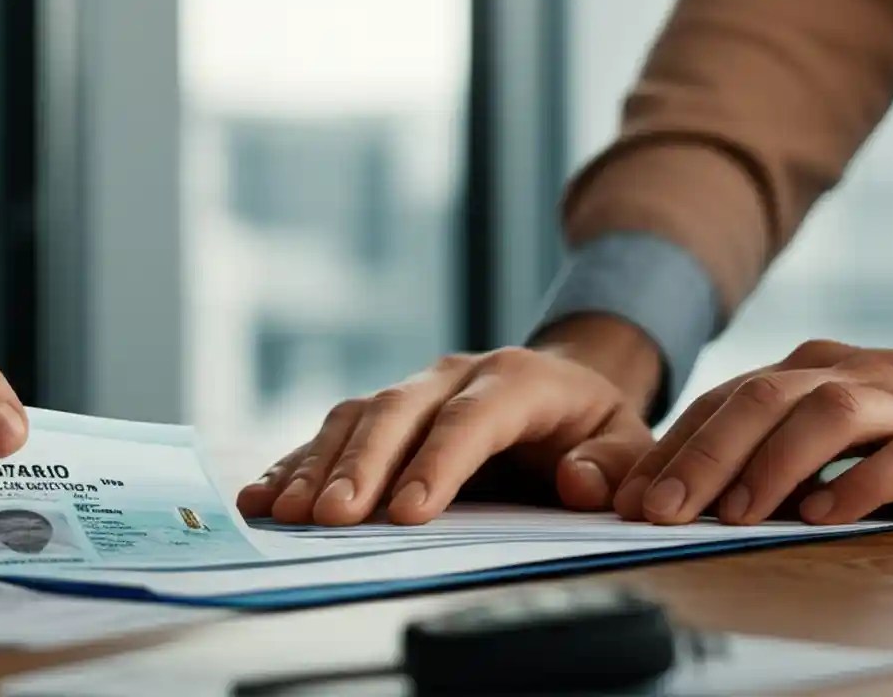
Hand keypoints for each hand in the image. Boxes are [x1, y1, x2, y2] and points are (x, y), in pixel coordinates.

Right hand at [236, 319, 659, 525]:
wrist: (560, 389)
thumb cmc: (593, 428)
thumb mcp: (629, 443)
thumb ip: (615, 464)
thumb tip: (580, 482)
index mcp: (516, 379)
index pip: (471, 420)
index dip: (439, 464)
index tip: (409, 514)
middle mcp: (452, 375)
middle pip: (398, 412)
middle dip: (360, 466)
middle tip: (329, 517)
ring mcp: (412, 389)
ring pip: (355, 417)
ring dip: (317, 465)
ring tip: (285, 511)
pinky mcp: (383, 411)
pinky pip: (333, 431)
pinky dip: (296, 462)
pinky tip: (263, 493)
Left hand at [614, 339, 892, 525]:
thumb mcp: (828, 433)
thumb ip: (766, 448)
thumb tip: (678, 494)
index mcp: (813, 369)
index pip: (724, 400)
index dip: (671, 447)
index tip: (629, 497)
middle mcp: (854, 373)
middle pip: (762, 398)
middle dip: (701, 456)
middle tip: (659, 511)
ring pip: (828, 414)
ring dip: (771, 465)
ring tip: (732, 516)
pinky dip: (860, 486)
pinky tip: (822, 517)